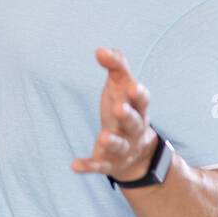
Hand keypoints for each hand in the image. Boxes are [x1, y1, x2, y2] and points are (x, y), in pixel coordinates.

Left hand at [71, 47, 159, 182]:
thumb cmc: (125, 110)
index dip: (139, 94)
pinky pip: (99, 166)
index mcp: (138, 109)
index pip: (142, 100)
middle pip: (135, 122)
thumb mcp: (122, 88)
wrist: (136, 154)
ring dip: (112, 141)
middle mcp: (133, 129)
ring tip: (103, 137)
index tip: (132, 86)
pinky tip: (74, 166)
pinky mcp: (109, 163)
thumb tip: (101, 50)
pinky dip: (88, 166)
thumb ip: (117, 67)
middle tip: (119, 109)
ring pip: (119, 145)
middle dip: (128, 116)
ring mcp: (123, 148)